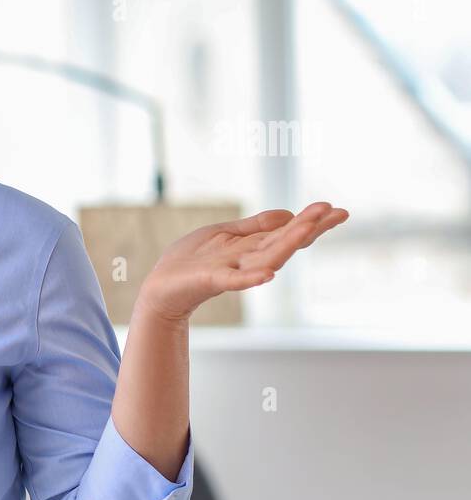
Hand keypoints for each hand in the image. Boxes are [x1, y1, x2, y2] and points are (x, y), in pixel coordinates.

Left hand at [136, 201, 349, 322]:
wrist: (161, 289)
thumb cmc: (190, 261)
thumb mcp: (223, 234)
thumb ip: (254, 226)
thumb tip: (288, 214)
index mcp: (251, 246)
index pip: (287, 232)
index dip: (312, 221)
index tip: (338, 210)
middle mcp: (248, 259)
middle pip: (284, 242)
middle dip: (309, 227)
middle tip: (335, 212)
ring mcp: (232, 270)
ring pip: (266, 257)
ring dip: (288, 243)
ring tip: (310, 228)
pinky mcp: (211, 281)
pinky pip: (234, 280)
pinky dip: (251, 278)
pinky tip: (269, 275)